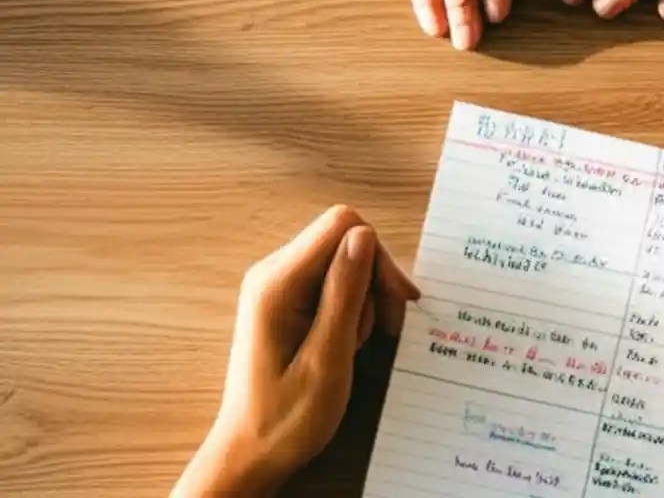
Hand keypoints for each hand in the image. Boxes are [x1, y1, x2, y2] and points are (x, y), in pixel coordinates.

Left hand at [172, 206, 420, 495]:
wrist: (251, 451)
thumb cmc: (287, 416)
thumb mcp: (327, 357)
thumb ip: (345, 293)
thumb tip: (365, 235)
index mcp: (277, 282)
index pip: (342, 225)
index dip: (378, 255)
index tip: (399, 299)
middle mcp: (272, 273)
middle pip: (344, 240)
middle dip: (375, 280)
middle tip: (390, 328)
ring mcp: (277, 285)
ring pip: (342, 262)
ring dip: (364, 299)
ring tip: (357, 343)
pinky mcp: (285, 300)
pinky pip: (331, 282)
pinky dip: (351, 307)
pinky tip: (348, 341)